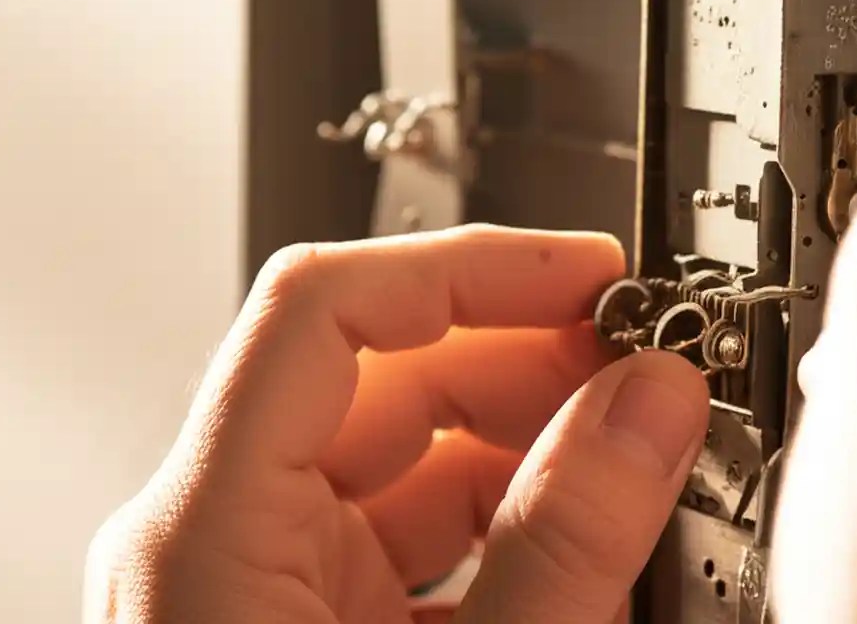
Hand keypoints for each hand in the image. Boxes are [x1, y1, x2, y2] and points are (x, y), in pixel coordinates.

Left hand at [85, 225, 708, 622]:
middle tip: (642, 367)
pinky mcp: (307, 612)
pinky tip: (582, 533)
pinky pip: (413, 522)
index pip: (322, 310)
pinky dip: (504, 516)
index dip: (470, 266)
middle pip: (382, 372)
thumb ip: (564, 545)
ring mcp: (261, 575)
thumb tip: (651, 405)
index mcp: (206, 534)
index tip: (587, 272)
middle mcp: (218, 537)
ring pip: (409, 449)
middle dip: (528, 357)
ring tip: (632, 450)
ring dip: (530, 440)